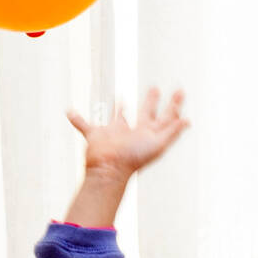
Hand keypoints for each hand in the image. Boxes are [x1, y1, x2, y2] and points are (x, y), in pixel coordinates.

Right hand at [66, 87, 189, 175]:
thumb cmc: (133, 159)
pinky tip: (70, 113)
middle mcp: (133, 132)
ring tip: (120, 98)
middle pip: (145, 113)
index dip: (174, 105)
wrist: (108, 170)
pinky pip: (84, 125)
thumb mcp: (157, 144)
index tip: (180, 91)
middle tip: (154, 87)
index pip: (165, 117)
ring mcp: (114, 133)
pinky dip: (76, 119)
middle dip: (151, 101)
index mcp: (148, 134)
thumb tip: (187, 120)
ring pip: (117, 116)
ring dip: (117, 108)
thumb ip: (172, 132)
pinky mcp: (95, 135)